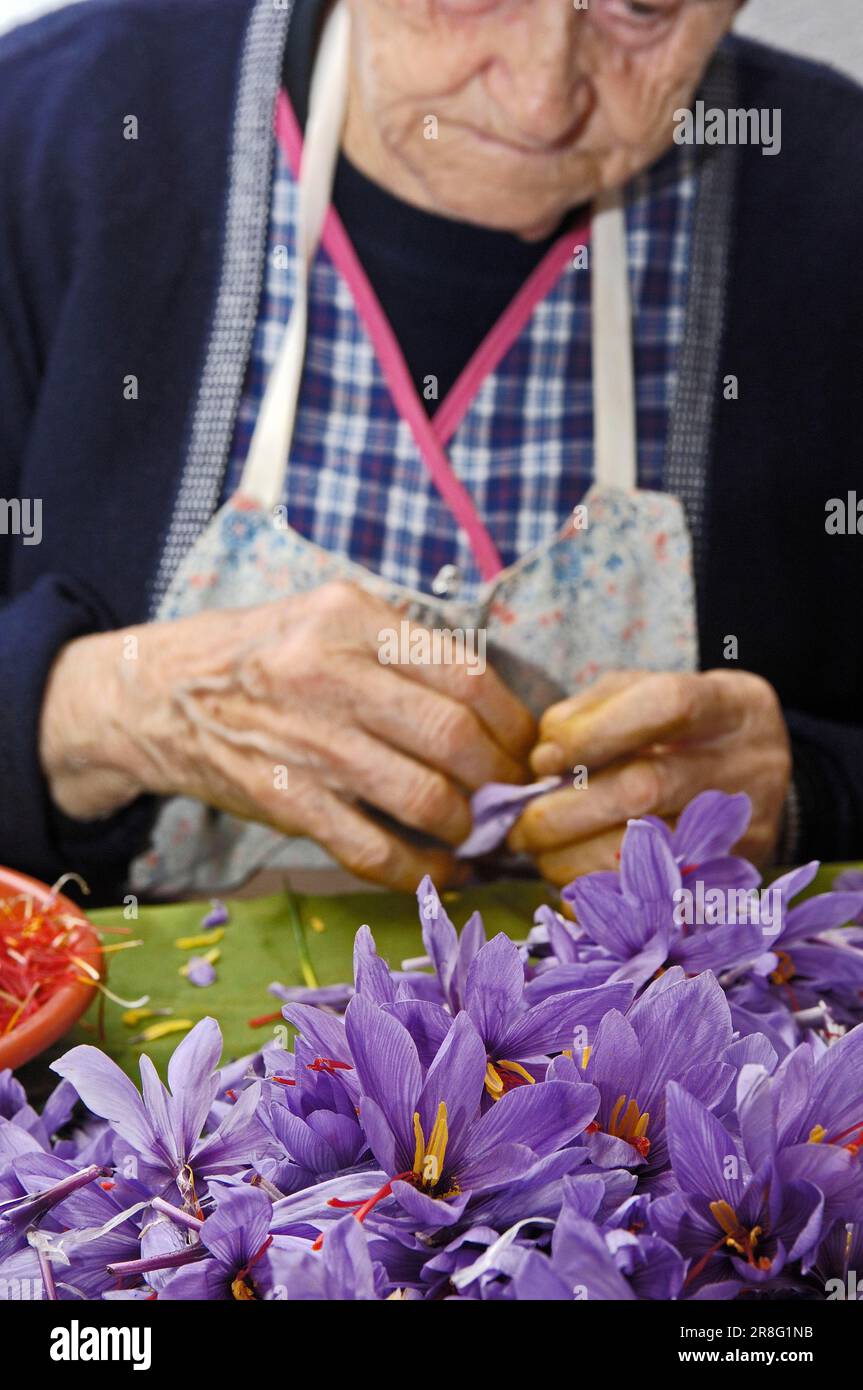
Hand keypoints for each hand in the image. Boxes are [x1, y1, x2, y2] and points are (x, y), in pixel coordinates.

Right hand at [40, 580, 533, 889]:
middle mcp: (328, 672)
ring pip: (423, 797)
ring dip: (468, 826)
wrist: (154, 694)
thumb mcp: (326, 617)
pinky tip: (441, 869)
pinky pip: (371, 849)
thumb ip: (402, 648)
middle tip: (511, 796)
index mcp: (350, 616)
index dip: (513, 723)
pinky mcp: (282, 799)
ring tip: (479, 832)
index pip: (465, 675)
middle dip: (500, 779)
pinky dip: (420, 870)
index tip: (525, 748)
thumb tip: (495, 709)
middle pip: (453, 738)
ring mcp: (304, 740)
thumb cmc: (260, 655)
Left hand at [507, 670, 790, 886]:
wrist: (759, 776)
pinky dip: (604, 898)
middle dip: (566, 812)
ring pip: (649, 851)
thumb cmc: (682, 729)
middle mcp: (749, 764)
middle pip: (648, 787)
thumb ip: (592, 710)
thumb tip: (545, 758)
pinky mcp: (734, 879)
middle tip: (523, 827)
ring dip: (575, 860)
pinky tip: (574, 887)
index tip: (544, 757)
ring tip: (542, 856)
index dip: (594, 731)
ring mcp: (747, 826)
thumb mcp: (646, 694)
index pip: (666, 705)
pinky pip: (656, 901)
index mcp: (730, 704)